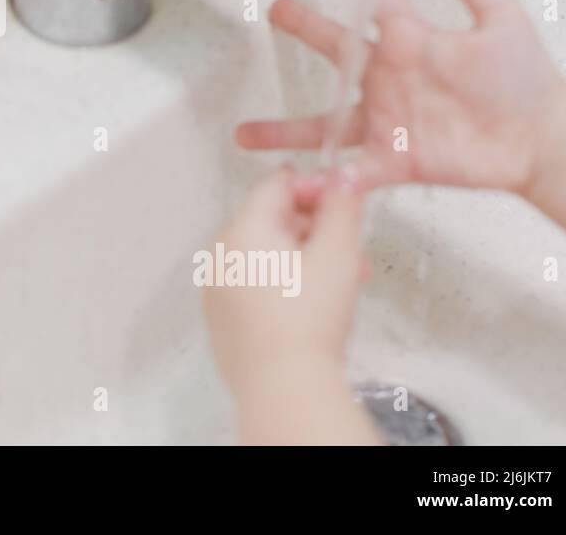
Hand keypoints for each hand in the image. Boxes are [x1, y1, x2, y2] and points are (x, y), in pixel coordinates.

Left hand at [203, 168, 378, 444]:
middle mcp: (221, 255)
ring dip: (301, 257)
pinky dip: (280, 284)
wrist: (284, 386)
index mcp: (242, 230)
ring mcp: (217, 288)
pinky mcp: (222, 318)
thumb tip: (344, 179)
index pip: (275, 185)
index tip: (339, 196)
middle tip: (347, 244)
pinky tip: (309, 303)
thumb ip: (342, 207)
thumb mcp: (338, 253)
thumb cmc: (307, 323)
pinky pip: (252, 285)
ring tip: (340, 278)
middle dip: (313, 227)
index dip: (313, 185)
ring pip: (263, 255)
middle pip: (268, 220)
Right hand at [236, 0, 563, 196]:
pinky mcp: (393, 159)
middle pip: (334, 51)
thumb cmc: (525, 83)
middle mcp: (387, 78)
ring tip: (246, 134)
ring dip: (283, 130)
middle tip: (275, 11)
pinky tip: (298, 185)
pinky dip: (325, 182)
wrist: (540, 139)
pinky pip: (350, 173)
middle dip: (303, 29)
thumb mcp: (503, 21)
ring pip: (322, 125)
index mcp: (410, 41)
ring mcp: (384, 119)